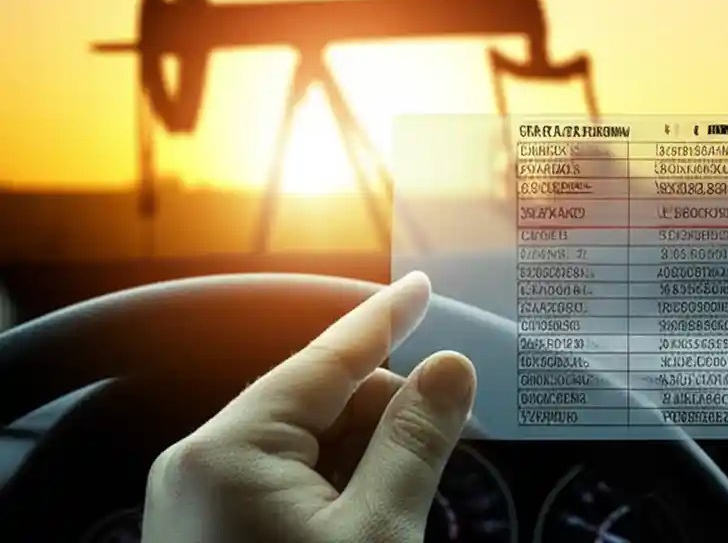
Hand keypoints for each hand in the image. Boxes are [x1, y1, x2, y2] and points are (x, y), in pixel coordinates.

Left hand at [142, 272, 475, 542]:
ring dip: (367, 462)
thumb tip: (451, 368)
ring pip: (309, 447)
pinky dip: (339, 493)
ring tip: (395, 519)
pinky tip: (368, 525)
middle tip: (445, 452)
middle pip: (321, 404)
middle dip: (386, 418)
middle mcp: (203, 460)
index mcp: (231, 448)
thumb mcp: (377, 536)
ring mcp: (201, 498)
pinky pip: (288, 484)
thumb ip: (416, 442)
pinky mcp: (210, 531)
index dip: (384, 319)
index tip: (423, 285)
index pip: (325, 358)